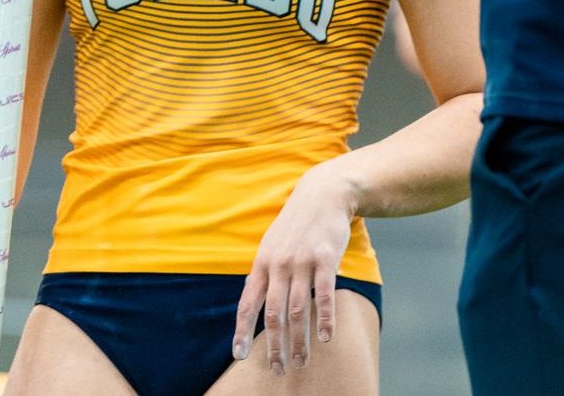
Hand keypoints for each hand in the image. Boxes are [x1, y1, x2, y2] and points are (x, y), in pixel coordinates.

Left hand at [233, 166, 357, 377]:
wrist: (323, 195)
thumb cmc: (296, 225)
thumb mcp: (272, 245)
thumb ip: (264, 274)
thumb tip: (253, 304)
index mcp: (262, 264)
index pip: (247, 303)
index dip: (241, 331)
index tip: (238, 356)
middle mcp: (279, 265)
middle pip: (273, 313)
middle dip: (274, 345)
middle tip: (278, 369)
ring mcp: (302, 262)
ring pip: (298, 309)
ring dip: (299, 340)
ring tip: (302, 362)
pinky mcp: (326, 258)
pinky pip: (324, 294)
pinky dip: (324, 318)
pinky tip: (326, 338)